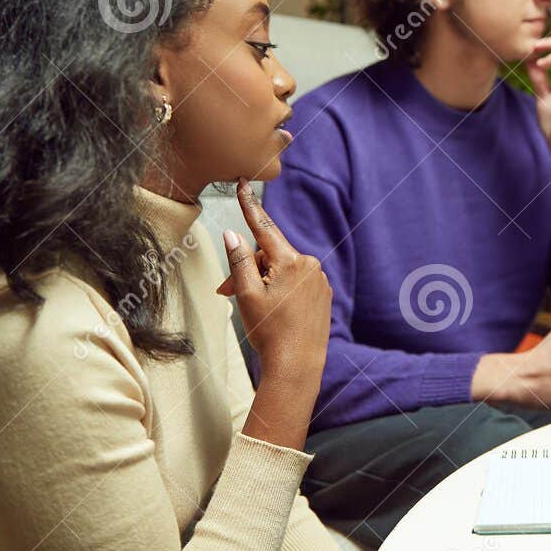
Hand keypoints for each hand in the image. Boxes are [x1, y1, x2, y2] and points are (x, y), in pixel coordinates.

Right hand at [217, 179, 330, 387]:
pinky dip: (280, 291)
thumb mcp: (247, 294)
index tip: (243, 184)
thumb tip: (232, 233)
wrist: (298, 365)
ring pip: (281, 271)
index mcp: (291, 261)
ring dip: (262, 282)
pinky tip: (273, 312)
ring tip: (250, 308)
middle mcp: (310, 266)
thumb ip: (239, 260)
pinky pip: (296, 284)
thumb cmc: (270, 332)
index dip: (250, 207)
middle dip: (247, 270)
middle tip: (227, 292)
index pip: (264, 228)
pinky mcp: (323, 295)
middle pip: (269, 256)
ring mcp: (320, 281)